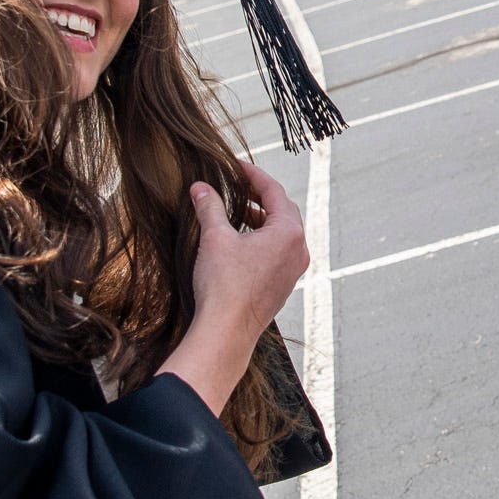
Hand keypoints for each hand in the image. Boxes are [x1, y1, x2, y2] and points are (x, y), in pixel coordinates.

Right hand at [164, 162, 308, 415]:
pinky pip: (277, 253)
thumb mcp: (214, 237)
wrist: (226, 332)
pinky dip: (261, 240)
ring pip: (280, 234)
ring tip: (235, 213)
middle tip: (238, 186)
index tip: (236, 166)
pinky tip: (239, 242)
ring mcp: (293, 270)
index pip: (274, 191)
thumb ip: (209, 207)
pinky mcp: (283, 286)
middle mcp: (298, 250)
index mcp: (288, 233)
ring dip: (259, 220)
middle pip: (282, 211)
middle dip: (259, 196)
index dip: (253, 175)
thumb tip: (200, 187)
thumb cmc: (224, 286)